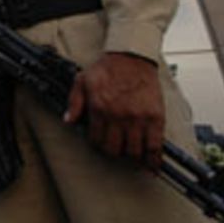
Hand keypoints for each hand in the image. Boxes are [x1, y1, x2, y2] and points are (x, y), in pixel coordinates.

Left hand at [64, 52, 164, 169]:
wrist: (131, 57)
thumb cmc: (107, 68)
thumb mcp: (82, 81)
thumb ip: (74, 102)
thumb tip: (68, 120)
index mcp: (99, 109)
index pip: (96, 140)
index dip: (97, 144)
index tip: (101, 142)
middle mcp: (118, 116)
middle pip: (114, 150)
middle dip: (113, 151)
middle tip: (115, 147)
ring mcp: (138, 118)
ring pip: (134, 151)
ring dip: (131, 156)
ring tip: (131, 152)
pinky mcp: (155, 118)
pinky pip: (155, 145)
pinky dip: (154, 159)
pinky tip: (152, 166)